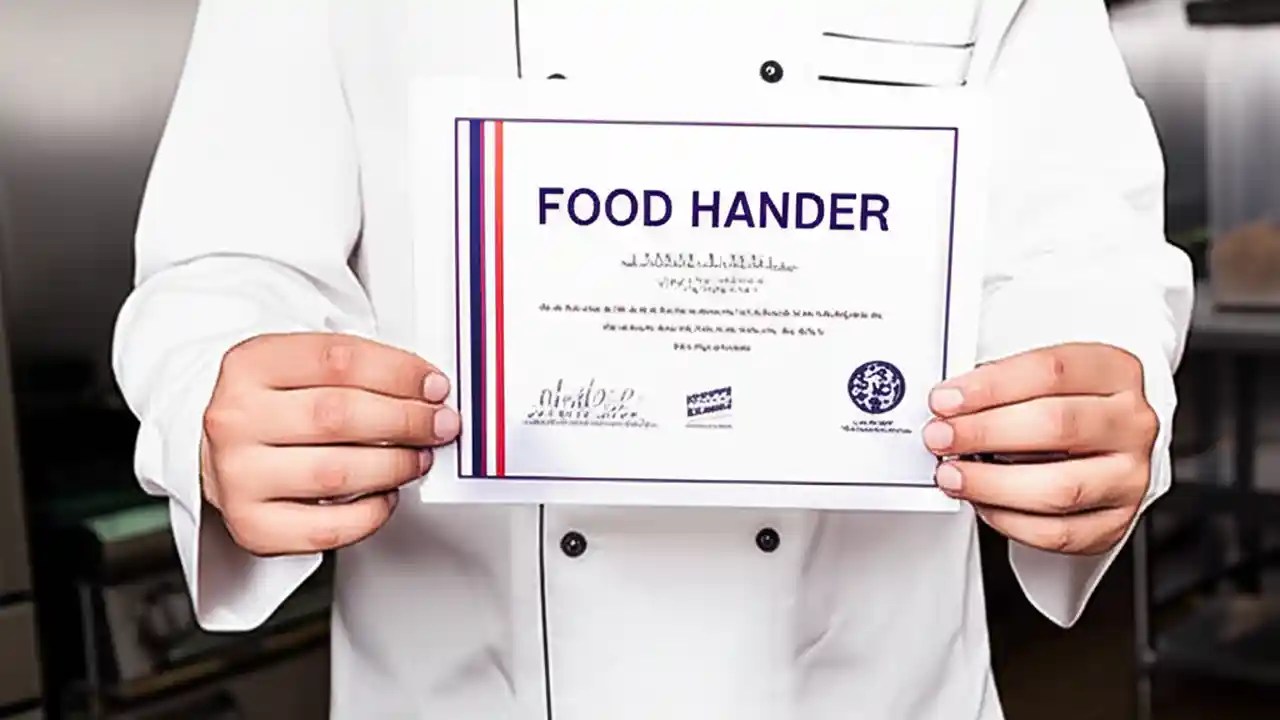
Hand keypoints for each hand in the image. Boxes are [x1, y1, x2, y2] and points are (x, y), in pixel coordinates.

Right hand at [200, 333, 459, 555]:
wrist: (219, 452)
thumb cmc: (276, 408)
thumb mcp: (300, 368)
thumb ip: (357, 371)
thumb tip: (427, 391)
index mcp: (250, 365)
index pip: (337, 360)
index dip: (399, 372)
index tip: (434, 385)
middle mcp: (235, 419)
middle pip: (339, 415)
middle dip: (407, 420)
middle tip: (441, 424)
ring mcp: (237, 475)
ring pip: (337, 473)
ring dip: (395, 466)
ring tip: (418, 458)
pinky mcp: (251, 526)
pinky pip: (327, 528)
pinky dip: (371, 513)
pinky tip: (385, 495)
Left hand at [923, 343, 1157, 555]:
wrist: (1111, 448)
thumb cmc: (1070, 407)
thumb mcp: (1046, 378)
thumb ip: (1005, 384)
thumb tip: (951, 404)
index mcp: (1115, 373)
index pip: (1051, 371)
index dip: (991, 386)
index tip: (946, 399)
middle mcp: (1130, 424)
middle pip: (1056, 425)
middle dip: (985, 432)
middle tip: (941, 437)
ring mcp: (1128, 476)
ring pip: (1060, 488)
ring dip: (992, 483)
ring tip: (953, 475)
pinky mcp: (1115, 523)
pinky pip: (1059, 533)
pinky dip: (1010, 521)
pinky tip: (983, 504)